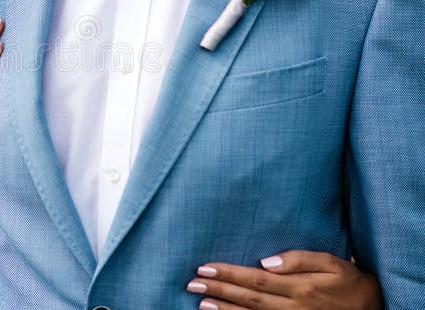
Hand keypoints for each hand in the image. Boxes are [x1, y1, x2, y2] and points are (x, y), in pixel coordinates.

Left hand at [186, 250, 382, 309]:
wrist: (372, 308)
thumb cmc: (347, 281)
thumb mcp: (330, 262)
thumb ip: (298, 259)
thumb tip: (265, 261)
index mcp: (299, 287)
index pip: (255, 280)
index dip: (228, 274)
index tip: (204, 268)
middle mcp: (293, 307)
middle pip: (248, 299)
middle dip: (218, 291)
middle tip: (192, 284)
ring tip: (200, 304)